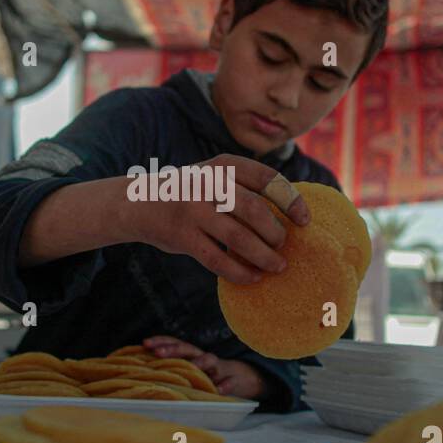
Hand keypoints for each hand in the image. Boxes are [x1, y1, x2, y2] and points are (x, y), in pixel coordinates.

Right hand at [128, 154, 310, 284]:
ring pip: (238, 237)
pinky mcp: (181, 235)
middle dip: (275, 233)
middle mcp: (208, 182)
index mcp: (223, 164)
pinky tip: (252, 277)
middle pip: (254, 210)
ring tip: (276, 266)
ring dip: (262, 256)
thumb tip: (289, 215)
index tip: (304, 221)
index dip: (290, 200)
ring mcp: (192, 209)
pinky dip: (239, 271)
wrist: (138, 202)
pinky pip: (217, 258)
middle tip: (284, 248)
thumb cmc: (190, 193)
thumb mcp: (214, 176)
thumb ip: (243, 188)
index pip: (266, 178)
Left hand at [142, 335, 268, 400]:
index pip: (175, 343)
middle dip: (173, 349)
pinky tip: (220, 390)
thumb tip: (147, 374)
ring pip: (211, 361)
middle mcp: (204, 358)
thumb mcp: (193, 369)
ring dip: (202, 362)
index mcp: (192, 355)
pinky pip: (230, 382)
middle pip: (188, 349)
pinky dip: (226, 385)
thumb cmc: (210, 375)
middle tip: (158, 353)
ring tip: (193, 367)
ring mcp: (219, 368)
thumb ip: (176, 369)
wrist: (241, 377)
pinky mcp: (233, 380)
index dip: (161, 341)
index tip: (145, 343)